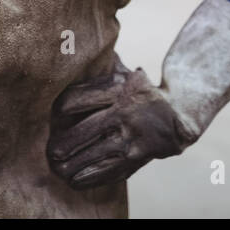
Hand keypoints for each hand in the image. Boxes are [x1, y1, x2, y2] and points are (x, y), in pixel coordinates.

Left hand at [46, 54, 194, 189]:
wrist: (179, 115)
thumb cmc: (142, 92)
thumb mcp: (125, 75)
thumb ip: (103, 68)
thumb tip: (72, 47)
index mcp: (118, 90)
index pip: (79, 100)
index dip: (60, 110)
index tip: (52, 116)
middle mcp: (125, 115)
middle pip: (84, 132)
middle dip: (62, 145)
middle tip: (50, 152)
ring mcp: (132, 140)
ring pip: (94, 157)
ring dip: (72, 167)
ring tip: (57, 169)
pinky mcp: (136, 160)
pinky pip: (108, 173)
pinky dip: (89, 179)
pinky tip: (74, 181)